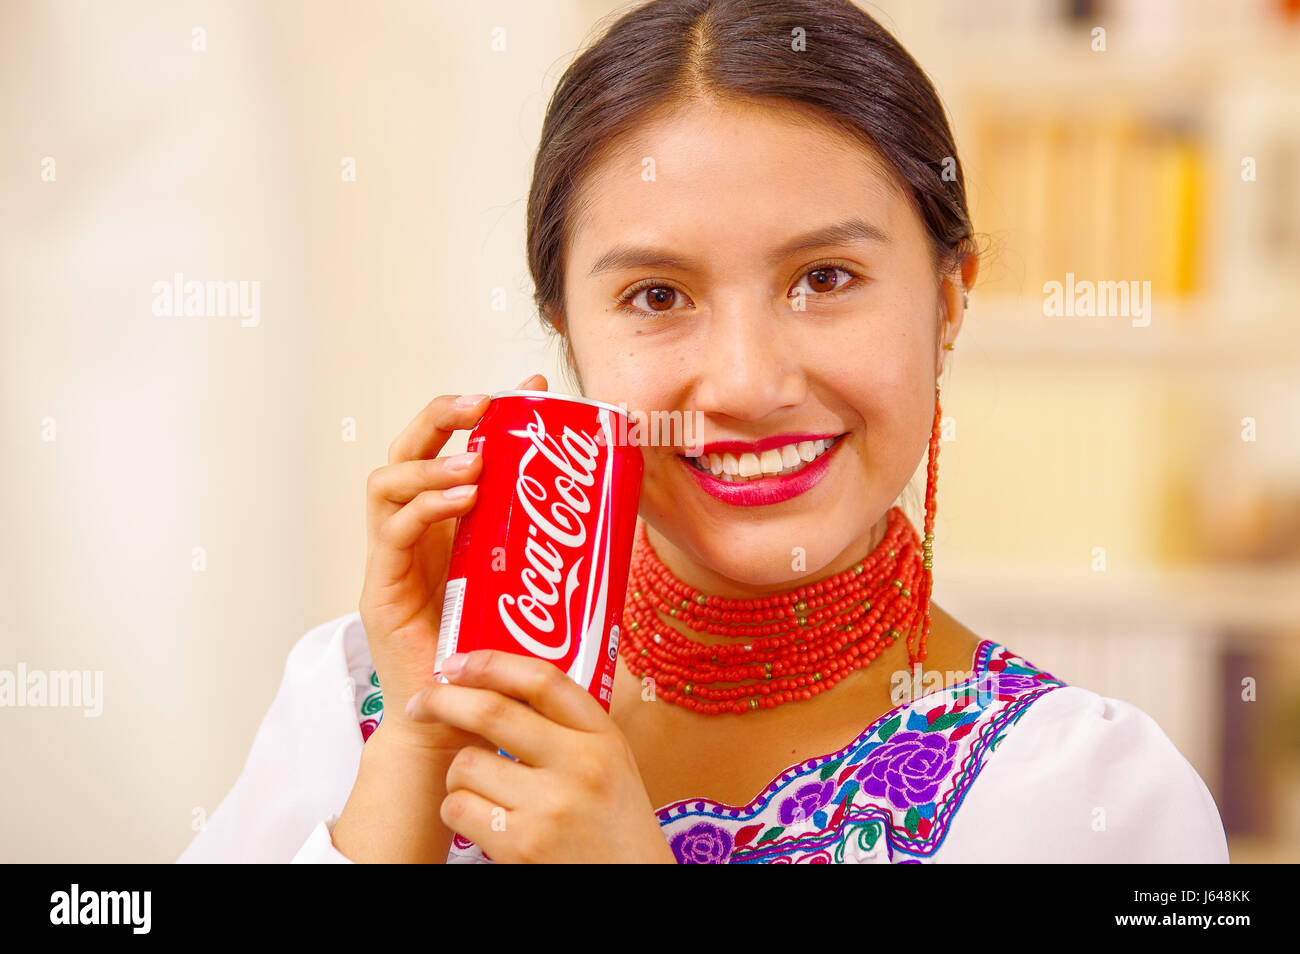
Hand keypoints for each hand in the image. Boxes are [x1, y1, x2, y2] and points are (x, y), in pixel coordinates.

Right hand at [334, 373, 552, 862]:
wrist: (461, 730)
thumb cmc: (497, 662)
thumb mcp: (532, 591)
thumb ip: (554, 551)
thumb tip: (614, 514)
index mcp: (448, 524)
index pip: (451, 448)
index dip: (484, 412)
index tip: (531, 389)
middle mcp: (414, 532)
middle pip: (407, 448)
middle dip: (442, 415)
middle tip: (484, 404)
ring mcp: (393, 558)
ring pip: (388, 481)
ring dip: (433, 462)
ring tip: (476, 463)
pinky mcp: (381, 589)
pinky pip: (393, 532)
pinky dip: (427, 507)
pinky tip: (463, 501)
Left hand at [406, 649, 676, 863]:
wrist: (634, 886)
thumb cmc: (612, 825)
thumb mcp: (610, 763)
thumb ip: (568, 727)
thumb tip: (495, 684)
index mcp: (603, 738)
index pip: (543, 679)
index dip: (490, 662)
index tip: (456, 661)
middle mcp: (580, 765)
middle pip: (492, 712)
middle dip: (443, 701)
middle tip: (421, 704)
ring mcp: (551, 807)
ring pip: (466, 765)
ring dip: (457, 774)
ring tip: (477, 787)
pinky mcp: (522, 846)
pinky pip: (459, 808)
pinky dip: (458, 811)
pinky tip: (481, 820)